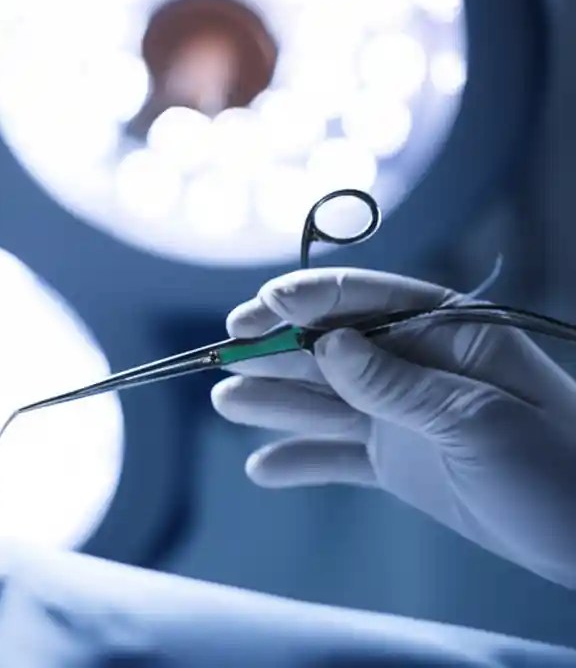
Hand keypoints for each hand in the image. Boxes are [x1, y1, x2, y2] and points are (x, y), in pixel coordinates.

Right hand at [211, 268, 575, 587]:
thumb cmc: (556, 469)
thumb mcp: (478, 420)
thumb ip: (397, 384)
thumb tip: (328, 346)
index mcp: (449, 335)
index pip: (367, 302)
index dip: (309, 300)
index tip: (260, 308)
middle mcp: (416, 366)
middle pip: (331, 348)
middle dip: (277, 349)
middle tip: (227, 353)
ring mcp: (401, 415)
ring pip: (324, 399)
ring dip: (274, 400)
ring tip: (226, 401)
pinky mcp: (395, 461)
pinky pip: (335, 455)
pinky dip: (298, 460)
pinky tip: (261, 469)